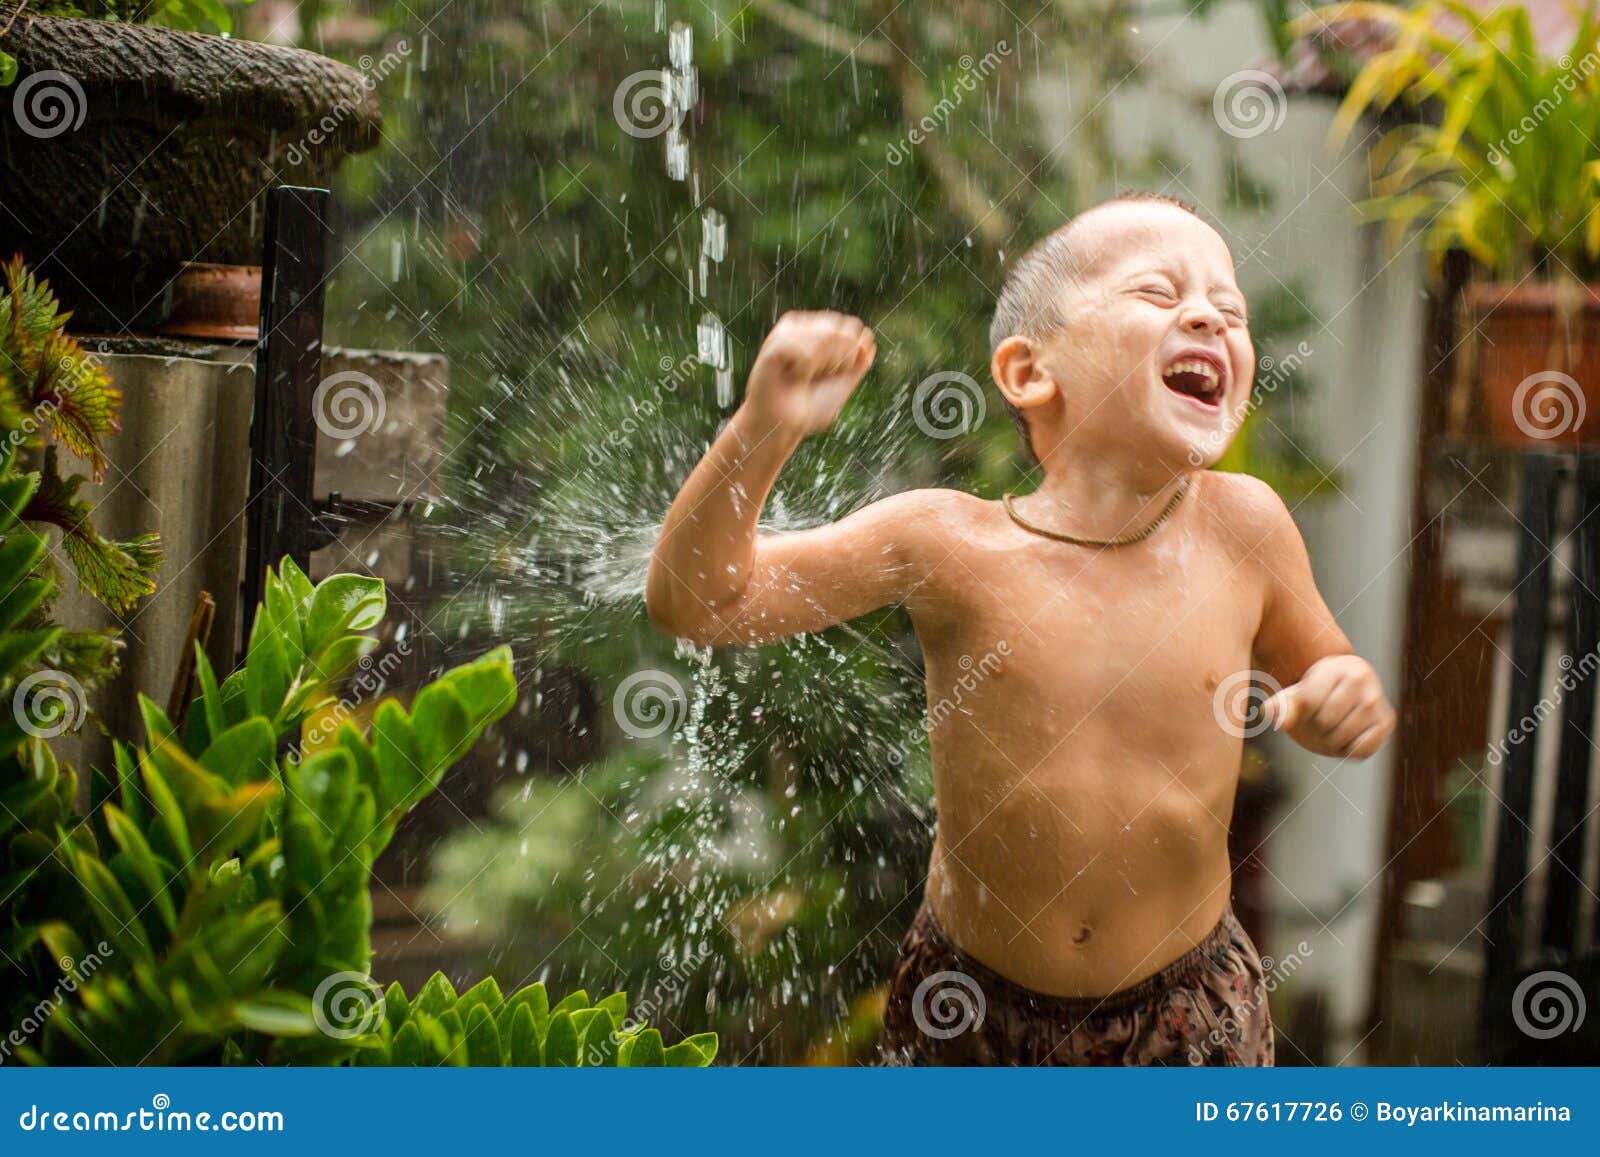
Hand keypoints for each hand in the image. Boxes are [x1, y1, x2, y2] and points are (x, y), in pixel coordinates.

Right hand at [742, 311, 875, 436]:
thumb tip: (867, 338)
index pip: (852, 326)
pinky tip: (794, 377)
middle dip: (837, 359)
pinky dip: (805, 370)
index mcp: (818, 330)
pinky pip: (807, 352)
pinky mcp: (774, 346)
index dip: (849, 354)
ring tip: (803, 378)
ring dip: (820, 366)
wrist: (783, 426)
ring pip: (825, 338)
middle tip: (816, 377)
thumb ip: (859, 361)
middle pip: (840, 330)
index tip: (832, 374)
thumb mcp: (843, 382)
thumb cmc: (809, 406)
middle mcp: (801, 326)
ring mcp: (786, 333)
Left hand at [1261, 654, 1394, 759]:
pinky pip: (1361, 750)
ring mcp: (1378, 701)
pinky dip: (1349, 750)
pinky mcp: (1386, 722)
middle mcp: (1364, 678)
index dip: (1300, 711)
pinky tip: (1347, 736)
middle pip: (1325, 721)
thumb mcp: (1294, 696)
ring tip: (1331, 727)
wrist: (1343, 696)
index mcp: (1338, 665)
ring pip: (1341, 737)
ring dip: (1330, 742)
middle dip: (1315, 728)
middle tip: (1319, 719)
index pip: (1309, 701)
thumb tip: (1273, 717)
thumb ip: (1280, 706)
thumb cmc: (1313, 694)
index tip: (1306, 704)